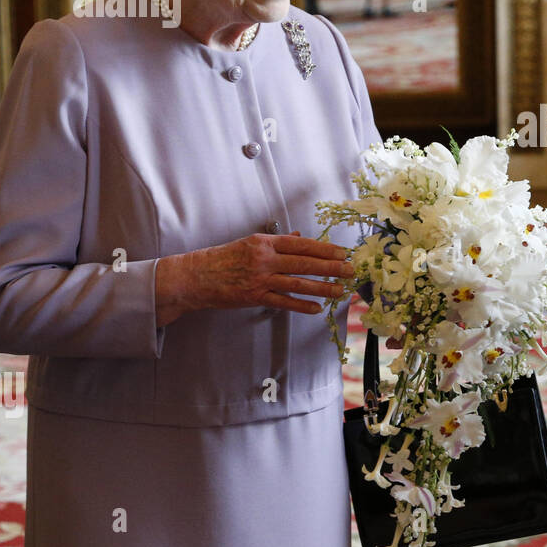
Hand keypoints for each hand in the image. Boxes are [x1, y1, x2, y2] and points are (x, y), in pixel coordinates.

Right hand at [156, 233, 353, 325]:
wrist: (196, 276)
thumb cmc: (224, 258)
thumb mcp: (250, 243)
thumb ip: (277, 242)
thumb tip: (300, 237)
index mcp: (264, 242)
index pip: (300, 244)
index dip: (323, 249)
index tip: (341, 252)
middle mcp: (264, 258)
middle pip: (304, 263)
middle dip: (330, 267)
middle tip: (350, 270)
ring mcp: (260, 279)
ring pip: (297, 283)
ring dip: (321, 287)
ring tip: (339, 290)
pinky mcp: (254, 297)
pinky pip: (283, 302)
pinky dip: (301, 306)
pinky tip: (316, 309)